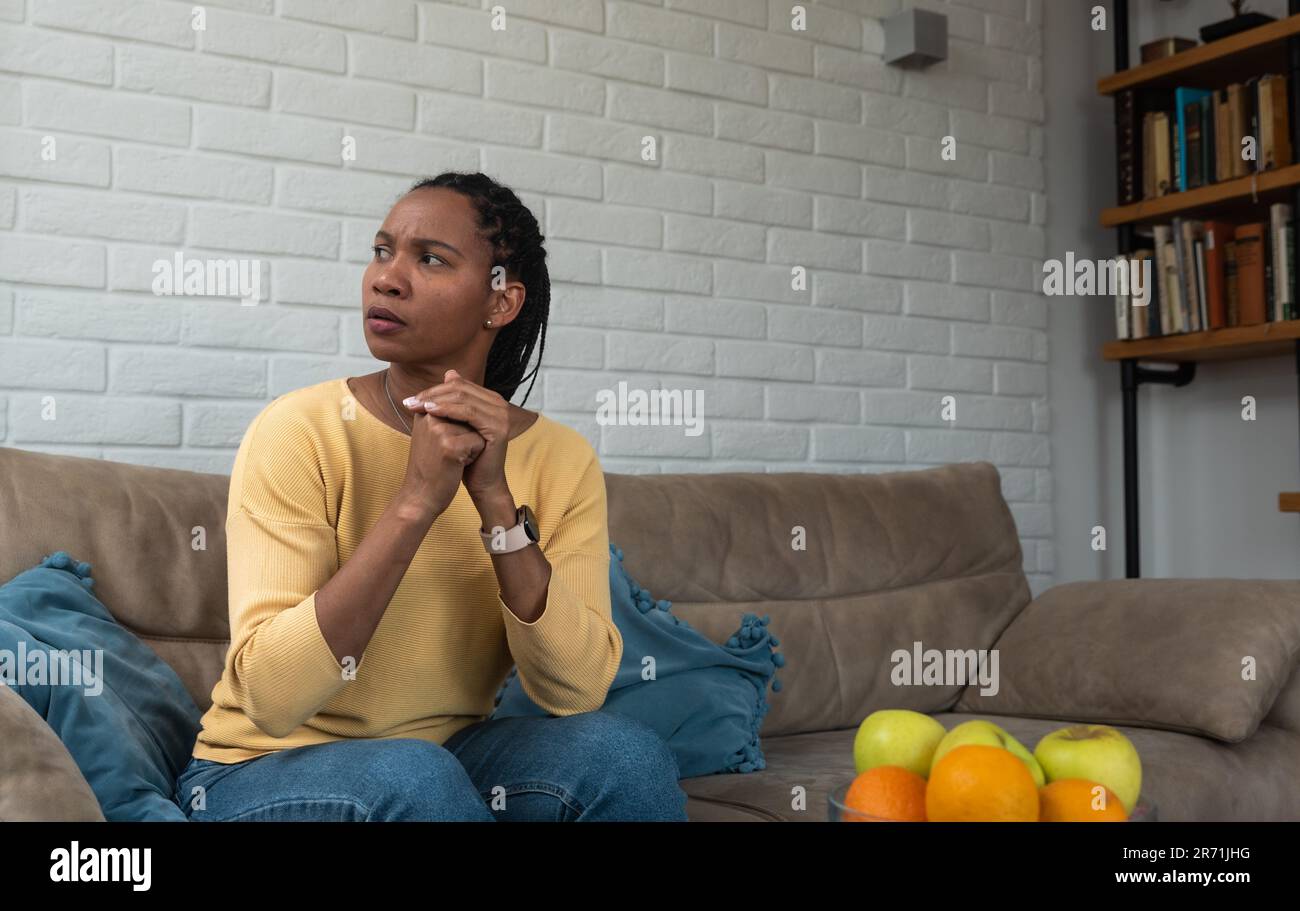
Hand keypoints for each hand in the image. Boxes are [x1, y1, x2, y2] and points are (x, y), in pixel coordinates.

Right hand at [397, 409, 485, 519]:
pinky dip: (473, 456)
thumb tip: (452, 379)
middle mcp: (429, 416)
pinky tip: (456, 465)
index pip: (461, 406)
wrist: (420, 496)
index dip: (461, 428)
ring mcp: (438, 430)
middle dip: (467, 435)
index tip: (444, 444)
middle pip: (469, 416)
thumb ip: (445, 408)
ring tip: (452, 458)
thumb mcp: (433, 432)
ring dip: (471, 445)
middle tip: (448, 453)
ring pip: (476, 428)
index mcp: (424, 410)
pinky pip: (479, 442)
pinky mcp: (449, 446)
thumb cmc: (430, 465)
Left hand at [402, 369, 510, 501]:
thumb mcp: (456, 424)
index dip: (433, 389)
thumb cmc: (467, 454)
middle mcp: (498, 404)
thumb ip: (453, 401)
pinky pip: (469, 413)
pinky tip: (431, 412)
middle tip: (410, 402)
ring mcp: (501, 414)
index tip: (411, 399)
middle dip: (432, 394)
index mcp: (490, 400)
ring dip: (437, 400)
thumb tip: (449, 373)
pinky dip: (448, 410)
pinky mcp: (498, 427)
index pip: (459, 384)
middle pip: (460, 389)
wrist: (482, 481)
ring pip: (463, 398)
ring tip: (417, 406)